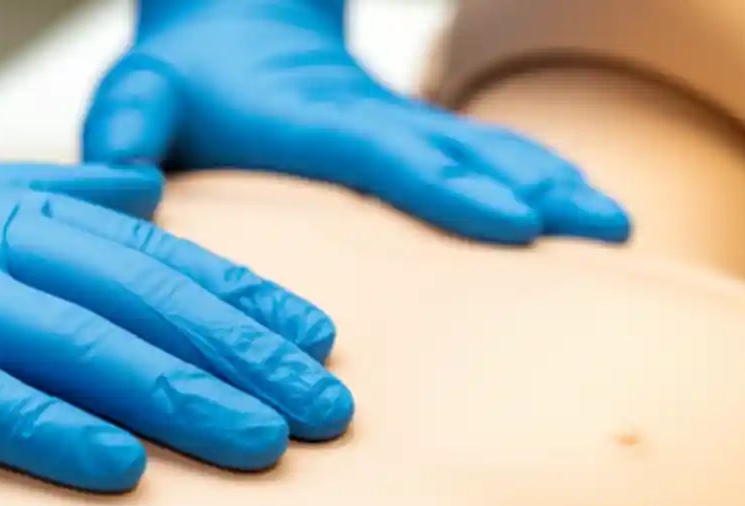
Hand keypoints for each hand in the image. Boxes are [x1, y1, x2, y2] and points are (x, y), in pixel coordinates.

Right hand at [0, 146, 351, 491]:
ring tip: (264, 443)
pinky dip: (51, 429)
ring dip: (179, 396)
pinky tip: (122, 467)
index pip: (146, 255)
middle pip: (136, 298)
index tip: (316, 340)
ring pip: (79, 344)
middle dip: (242, 355)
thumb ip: (36, 202)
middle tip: (328, 409)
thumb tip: (137, 192)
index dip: (240, 297)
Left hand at [83, 0, 629, 244]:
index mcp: (315, 123)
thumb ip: (126, 127)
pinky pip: (479, 163)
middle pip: (460, 156)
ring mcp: (397, 135)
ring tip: (618, 226)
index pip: (390, 157)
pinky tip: (581, 218)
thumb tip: (129, 181)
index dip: (451, 189)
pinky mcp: (408, 148)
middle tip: (605, 229)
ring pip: (486, 155)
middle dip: (531, 191)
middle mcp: (371, 126)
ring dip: (551, 186)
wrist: (227, 38)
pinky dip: (534, 184)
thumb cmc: (180, 85)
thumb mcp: (139, 96)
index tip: (515, 223)